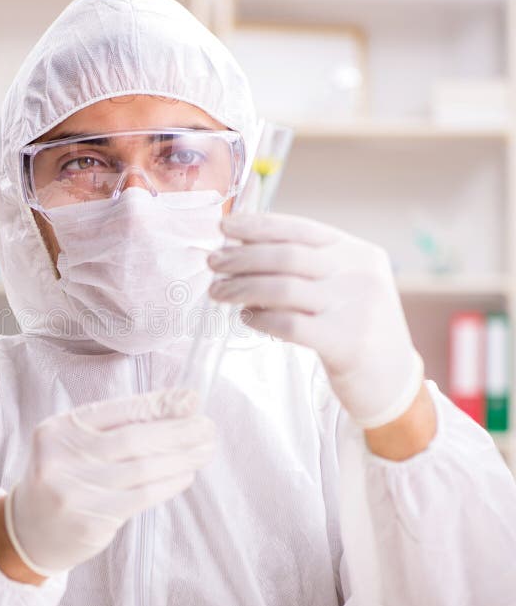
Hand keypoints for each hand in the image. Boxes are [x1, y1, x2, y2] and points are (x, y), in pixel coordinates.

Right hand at [4, 388, 214, 576]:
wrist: (29, 531)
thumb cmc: (63, 476)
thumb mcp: (79, 441)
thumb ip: (123, 423)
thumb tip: (183, 401)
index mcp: (59, 429)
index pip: (118, 410)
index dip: (159, 404)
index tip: (192, 400)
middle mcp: (62, 457)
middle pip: (134, 439)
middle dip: (178, 431)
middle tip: (208, 427)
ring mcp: (74, 492)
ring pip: (142, 469)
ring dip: (181, 458)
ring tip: (204, 449)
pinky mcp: (90, 521)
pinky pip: (141, 497)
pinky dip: (169, 483)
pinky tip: (185, 474)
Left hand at [208, 212, 423, 428]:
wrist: (393, 380)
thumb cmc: (353, 327)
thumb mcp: (342, 285)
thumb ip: (305, 267)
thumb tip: (242, 248)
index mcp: (357, 252)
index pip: (301, 229)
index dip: (259, 225)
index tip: (225, 227)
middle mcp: (359, 274)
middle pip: (287, 257)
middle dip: (242, 257)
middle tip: (213, 264)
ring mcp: (355, 308)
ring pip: (283, 289)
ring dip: (242, 288)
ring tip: (218, 292)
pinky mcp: (345, 342)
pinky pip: (289, 324)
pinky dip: (260, 319)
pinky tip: (246, 318)